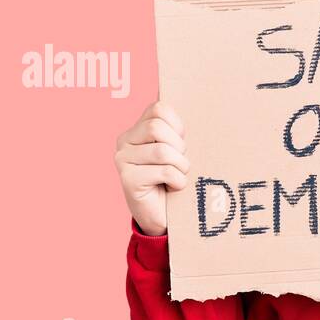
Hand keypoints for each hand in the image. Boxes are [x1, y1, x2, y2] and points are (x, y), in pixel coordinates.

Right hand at [114, 100, 189, 236]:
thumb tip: (197, 103)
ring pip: (162, 151)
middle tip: (181, 163)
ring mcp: (122, 160)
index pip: (159, 108)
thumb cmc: (175, 179)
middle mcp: (124, 141)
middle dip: (179, 146)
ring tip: (180, 176)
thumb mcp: (178, 151)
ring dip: (180, 165)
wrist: (164, 216)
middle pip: (157, 127)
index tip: (182, 142)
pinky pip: (164, 171)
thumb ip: (178, 131)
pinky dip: (178, 180)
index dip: (178, 125)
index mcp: (137, 129)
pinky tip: (175, 187)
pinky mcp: (127, 180)